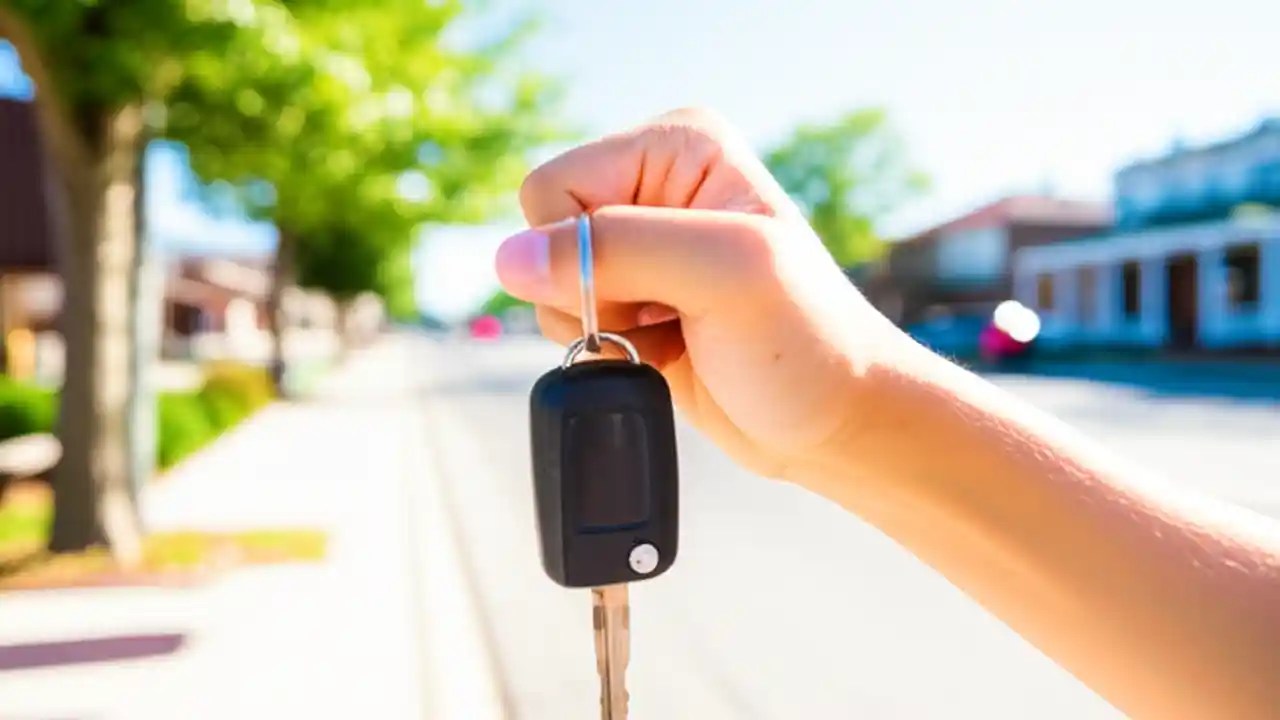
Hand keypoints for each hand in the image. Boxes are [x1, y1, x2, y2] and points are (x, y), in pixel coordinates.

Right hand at [496, 108, 913, 481]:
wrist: (832, 421)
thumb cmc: (804, 343)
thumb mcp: (723, 276)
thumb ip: (616, 251)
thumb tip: (509, 258)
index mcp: (677, 145)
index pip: (555, 186)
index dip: (581, 251)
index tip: (656, 288)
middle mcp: (653, 182)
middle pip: (543, 233)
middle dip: (589, 291)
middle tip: (668, 313)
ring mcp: (642, 243)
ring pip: (546, 281)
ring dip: (598, 325)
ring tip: (672, 330)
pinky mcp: (633, 297)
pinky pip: (566, 317)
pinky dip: (604, 347)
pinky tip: (663, 349)